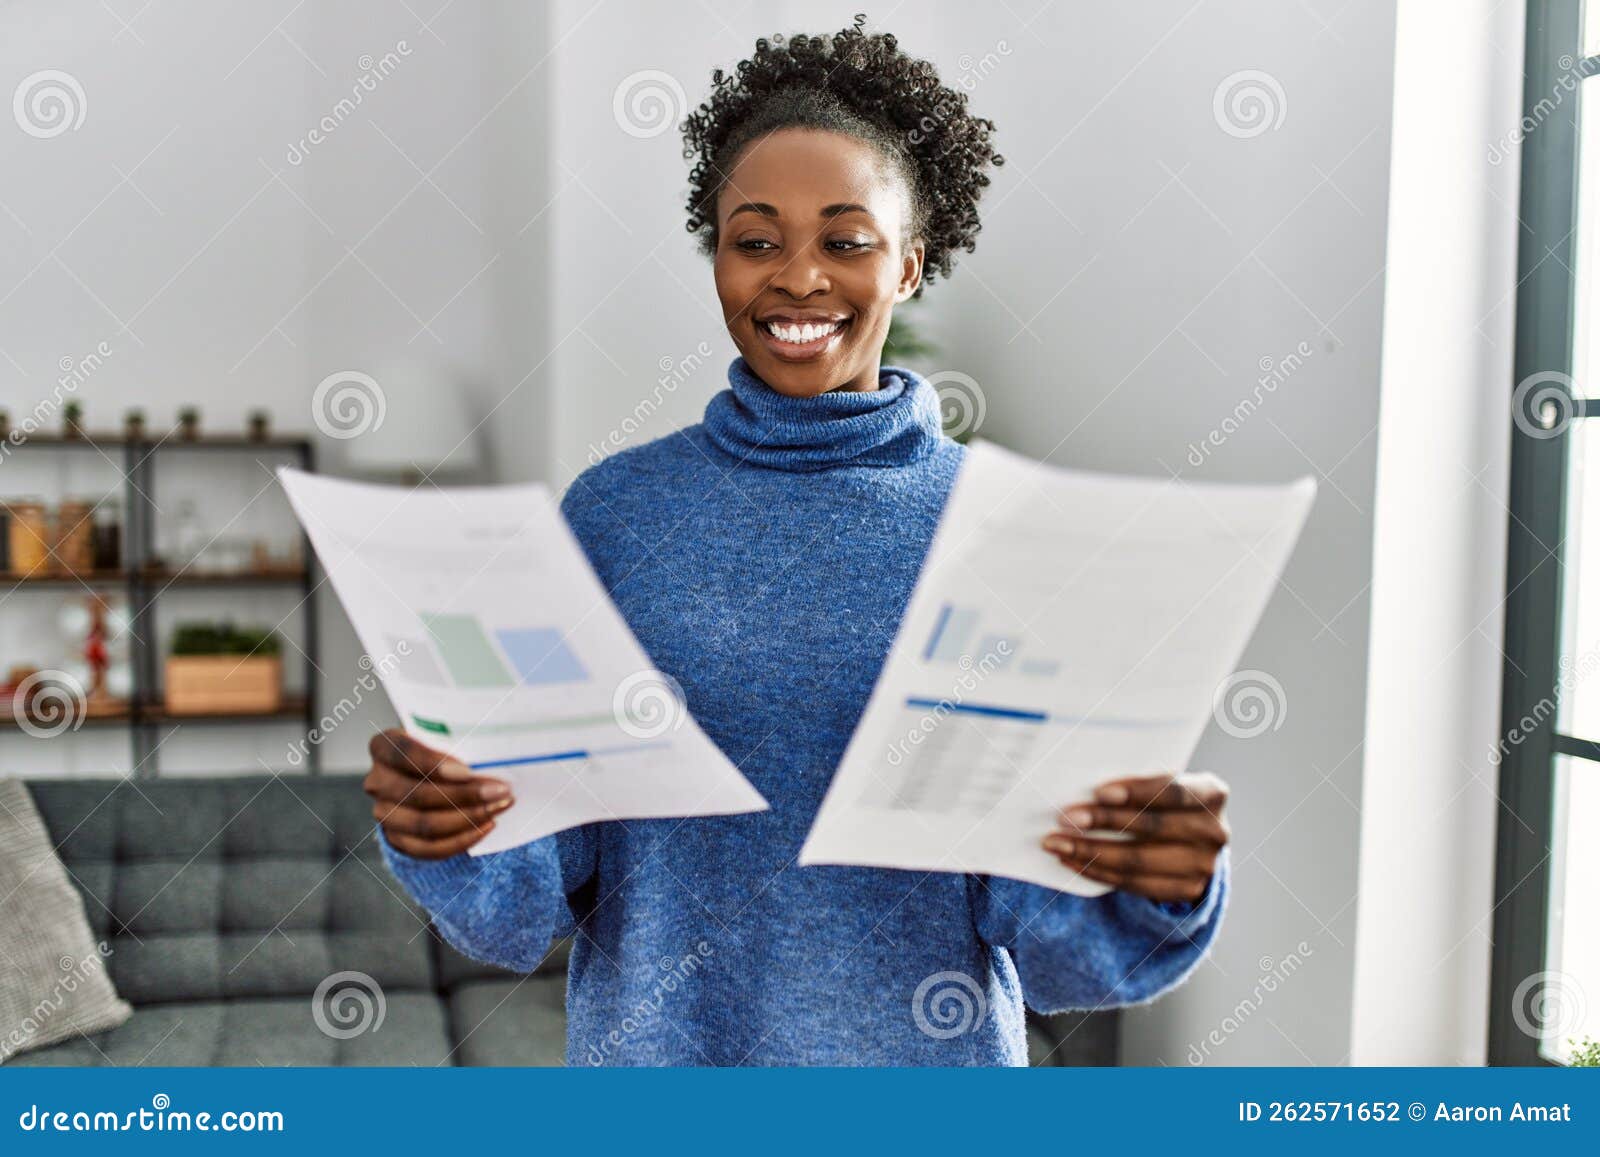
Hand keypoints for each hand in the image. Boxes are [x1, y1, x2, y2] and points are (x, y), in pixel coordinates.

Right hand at [364, 728, 514, 859]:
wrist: (428, 777)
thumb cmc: (443, 749)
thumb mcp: (446, 736)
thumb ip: (459, 742)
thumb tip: (492, 760)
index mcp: (383, 747)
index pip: (402, 753)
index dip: (433, 764)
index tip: (468, 771)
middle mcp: (377, 781)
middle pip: (418, 794)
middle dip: (465, 795)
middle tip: (501, 791)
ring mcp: (384, 813)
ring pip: (425, 824)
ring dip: (468, 818)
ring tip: (499, 807)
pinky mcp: (396, 840)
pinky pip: (428, 848)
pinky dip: (461, 840)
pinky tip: (486, 826)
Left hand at [1041, 772, 1228, 903]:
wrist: (1194, 841)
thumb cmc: (1166, 801)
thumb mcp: (1163, 784)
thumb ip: (1138, 782)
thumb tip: (1081, 783)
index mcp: (1212, 793)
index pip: (1174, 791)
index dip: (1137, 792)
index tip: (1099, 792)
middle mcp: (1215, 831)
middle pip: (1152, 828)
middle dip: (1104, 822)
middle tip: (1065, 818)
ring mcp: (1203, 866)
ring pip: (1138, 862)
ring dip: (1090, 852)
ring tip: (1057, 843)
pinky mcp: (1185, 891)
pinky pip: (1133, 884)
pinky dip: (1097, 872)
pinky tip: (1072, 860)